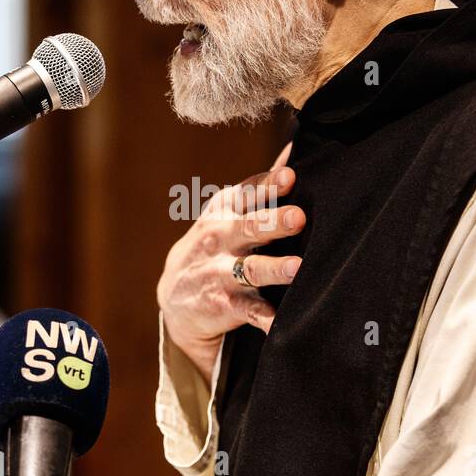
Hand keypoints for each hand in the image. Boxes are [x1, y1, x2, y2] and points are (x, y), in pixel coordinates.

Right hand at [156, 141, 305, 383]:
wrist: (176, 295)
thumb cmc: (216, 243)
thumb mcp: (228, 211)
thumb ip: (261, 187)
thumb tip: (293, 152)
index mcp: (225, 211)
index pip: (248, 194)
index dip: (269, 185)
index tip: (290, 177)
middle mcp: (220, 238)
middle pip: (249, 227)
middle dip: (274, 222)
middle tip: (298, 218)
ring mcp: (219, 272)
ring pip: (250, 269)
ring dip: (273, 269)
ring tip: (296, 268)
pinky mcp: (223, 304)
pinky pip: (247, 312)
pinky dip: (264, 318)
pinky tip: (280, 323)